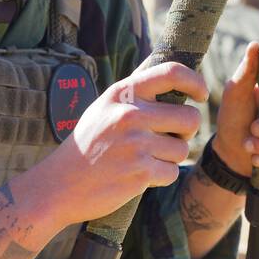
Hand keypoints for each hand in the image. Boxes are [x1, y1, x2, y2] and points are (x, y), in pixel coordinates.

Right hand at [51, 61, 205, 221]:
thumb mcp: (105, 107)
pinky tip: (139, 175)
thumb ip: (136, 92)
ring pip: (183, 149)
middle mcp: (130, 114)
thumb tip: (172, 74)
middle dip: (186, 131)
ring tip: (145, 159)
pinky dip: (161, 177)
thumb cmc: (88, 144)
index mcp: (122, 93)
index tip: (201, 95)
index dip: (195, 82)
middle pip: (190, 118)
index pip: (172, 73)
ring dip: (170, 158)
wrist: (58, 186)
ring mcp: (136, 144)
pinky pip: (172, 172)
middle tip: (171, 138)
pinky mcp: (140, 173)